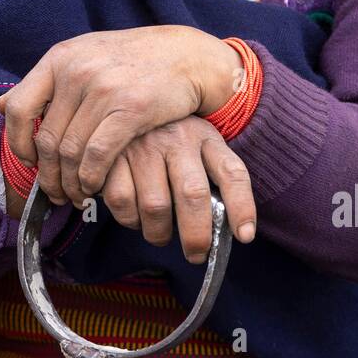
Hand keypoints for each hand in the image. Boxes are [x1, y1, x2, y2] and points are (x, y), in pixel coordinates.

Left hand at [0, 26, 242, 205]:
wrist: (187, 56)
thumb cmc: (134, 61)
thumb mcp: (84, 57)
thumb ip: (45, 82)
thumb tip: (0, 105)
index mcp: (60, 58)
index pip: (18, 107)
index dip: (17, 143)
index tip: (29, 162)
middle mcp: (77, 71)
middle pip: (46, 138)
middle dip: (48, 175)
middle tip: (56, 193)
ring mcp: (104, 89)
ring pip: (70, 152)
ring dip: (70, 183)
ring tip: (77, 195)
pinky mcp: (131, 109)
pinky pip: (97, 156)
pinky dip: (91, 179)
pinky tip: (94, 187)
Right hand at [100, 116, 255, 262]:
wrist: (123, 104)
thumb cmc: (168, 139)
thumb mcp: (197, 144)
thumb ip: (211, 177)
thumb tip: (226, 229)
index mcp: (206, 137)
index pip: (232, 172)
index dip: (242, 207)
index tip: (245, 236)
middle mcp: (178, 138)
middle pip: (193, 195)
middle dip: (196, 236)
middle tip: (196, 254)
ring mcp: (144, 145)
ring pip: (155, 206)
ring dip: (159, 233)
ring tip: (160, 234)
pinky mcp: (113, 154)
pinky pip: (122, 202)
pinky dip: (129, 220)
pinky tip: (135, 217)